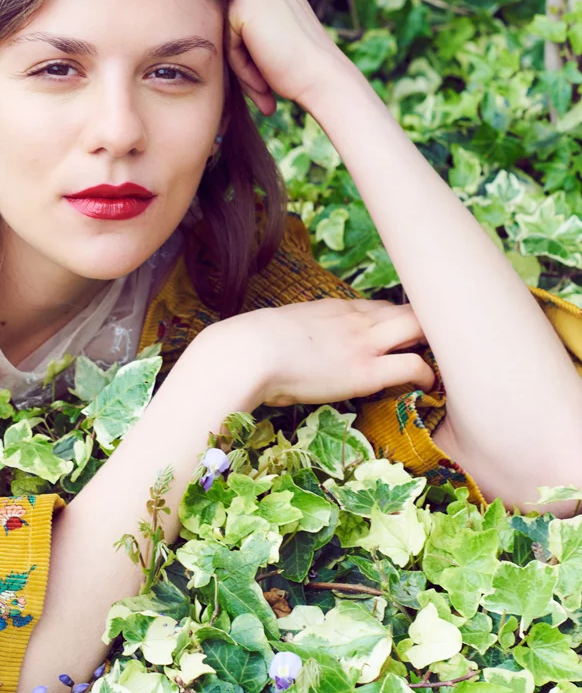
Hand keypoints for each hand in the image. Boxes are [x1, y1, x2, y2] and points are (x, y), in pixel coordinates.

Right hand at [192, 296, 435, 409]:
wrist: (248, 352)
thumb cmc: (251, 346)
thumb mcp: (280, 330)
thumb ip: (298, 336)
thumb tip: (291, 351)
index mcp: (333, 308)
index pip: (377, 307)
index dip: (394, 320)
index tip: (401, 334)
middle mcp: (356, 319)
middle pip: (407, 309)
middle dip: (424, 323)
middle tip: (436, 343)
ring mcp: (364, 343)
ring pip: (418, 328)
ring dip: (432, 341)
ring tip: (444, 360)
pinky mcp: (367, 371)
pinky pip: (412, 365)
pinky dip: (427, 373)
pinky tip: (430, 385)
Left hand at [227, 0, 346, 114]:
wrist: (321, 75)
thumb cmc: (295, 52)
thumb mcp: (269, 11)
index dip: (241, 34)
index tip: (268, 51)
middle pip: (217, 11)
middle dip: (237, 46)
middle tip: (268, 70)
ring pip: (219, 27)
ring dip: (239, 59)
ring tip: (266, 77)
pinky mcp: (242, 1)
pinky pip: (223, 43)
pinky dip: (240, 65)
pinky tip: (264, 73)